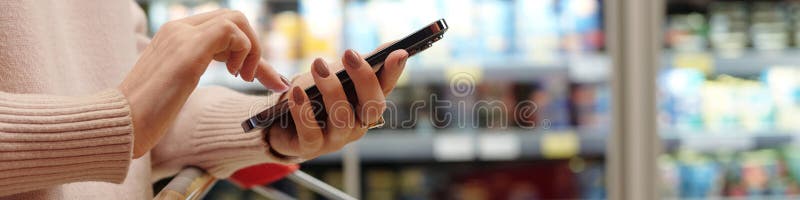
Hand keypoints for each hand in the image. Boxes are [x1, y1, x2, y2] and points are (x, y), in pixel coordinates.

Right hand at [119, 9, 289, 157]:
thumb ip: (199, 68)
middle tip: (250, 78)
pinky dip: (244, 52)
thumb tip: (235, 72)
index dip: (246, 48)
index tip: (259, 76)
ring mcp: (182, 36)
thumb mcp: (179, 84)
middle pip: (233, 18)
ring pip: (236, 19)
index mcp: (174, 35)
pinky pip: (231, 31)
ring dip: (251, 49)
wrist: (121, 125)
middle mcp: (177, 29)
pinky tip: (234, 75)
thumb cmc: (148, 114)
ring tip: (242, 77)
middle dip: (253, 47)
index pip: (221, 26)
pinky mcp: (188, 50)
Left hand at [266, 48, 408, 160]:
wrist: (280, 121)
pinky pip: (312, 133)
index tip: (399, 52)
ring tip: (318, 65)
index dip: (394, 72)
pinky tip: (297, 92)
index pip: (386, 87)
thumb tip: (396, 46)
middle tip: (349, 53)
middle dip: (363, 78)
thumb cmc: (314, 94)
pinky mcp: (312, 147)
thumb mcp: (338, 74)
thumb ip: (363, 62)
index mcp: (367, 103)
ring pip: (343, 118)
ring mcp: (337, 139)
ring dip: (331, 90)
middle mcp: (358, 124)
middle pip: (373, 105)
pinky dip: (303, 111)